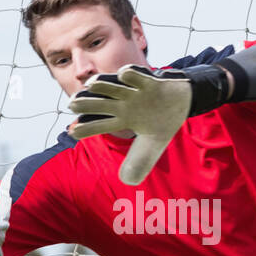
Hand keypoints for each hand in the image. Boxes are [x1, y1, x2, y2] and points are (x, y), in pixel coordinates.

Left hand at [67, 64, 211, 184]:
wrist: (183, 100)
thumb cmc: (162, 122)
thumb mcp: (151, 146)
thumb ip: (139, 162)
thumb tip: (126, 181)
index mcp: (122, 119)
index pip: (100, 125)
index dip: (86, 128)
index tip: (72, 132)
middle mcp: (124, 105)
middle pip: (100, 104)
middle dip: (85, 104)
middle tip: (72, 104)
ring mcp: (134, 92)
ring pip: (112, 87)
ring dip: (101, 85)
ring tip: (91, 85)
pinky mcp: (149, 82)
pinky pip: (136, 76)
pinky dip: (129, 75)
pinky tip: (123, 75)